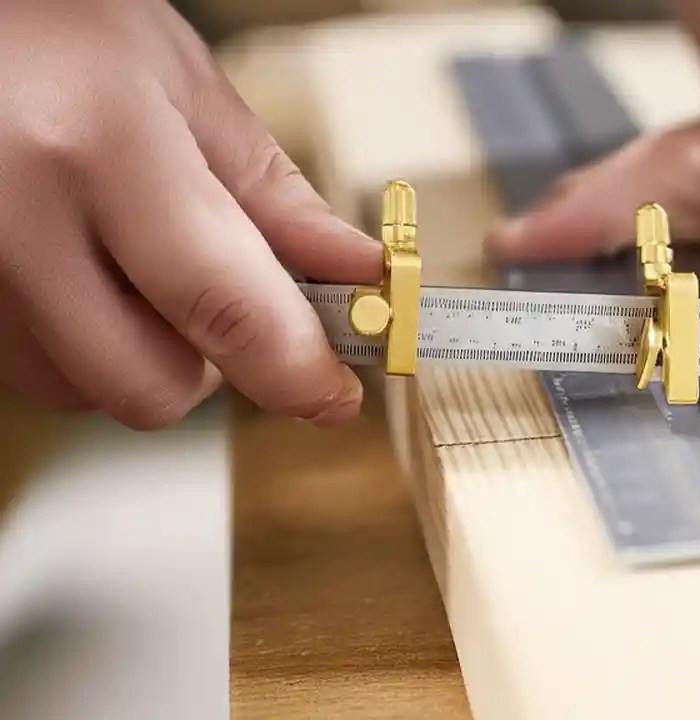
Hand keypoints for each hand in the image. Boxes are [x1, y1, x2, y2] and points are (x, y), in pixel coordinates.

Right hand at [0, 0, 380, 426]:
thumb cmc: (56, 23)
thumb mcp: (182, 84)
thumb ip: (273, 194)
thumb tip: (354, 274)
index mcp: (99, 151)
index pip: (224, 310)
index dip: (297, 371)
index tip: (336, 396)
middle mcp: (14, 223)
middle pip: (150, 385)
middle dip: (210, 363)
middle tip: (223, 294)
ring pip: (86, 389)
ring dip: (137, 349)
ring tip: (128, 252)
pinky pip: (31, 366)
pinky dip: (76, 338)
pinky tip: (75, 261)